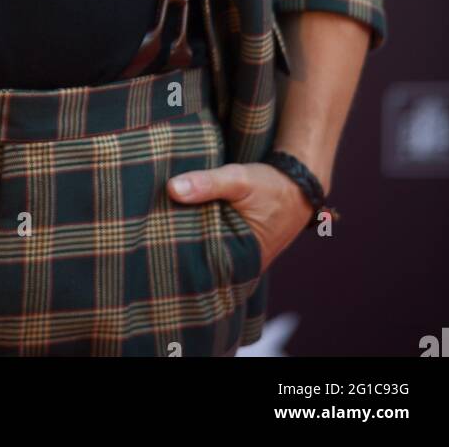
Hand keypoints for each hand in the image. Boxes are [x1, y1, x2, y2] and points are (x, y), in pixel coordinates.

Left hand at [166, 161, 313, 272]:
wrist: (299, 182)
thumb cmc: (271, 185)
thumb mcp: (239, 179)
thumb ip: (207, 184)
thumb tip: (171, 189)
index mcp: (243, 261)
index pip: (200, 268)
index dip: (176, 257)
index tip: (152, 243)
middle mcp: (241, 266)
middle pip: (202, 261)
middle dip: (179, 249)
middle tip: (148, 233)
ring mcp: (241, 256)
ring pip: (207, 252)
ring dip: (189, 240)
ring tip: (157, 227)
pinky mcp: (239, 244)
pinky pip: (215, 243)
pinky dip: (202, 233)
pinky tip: (180, 221)